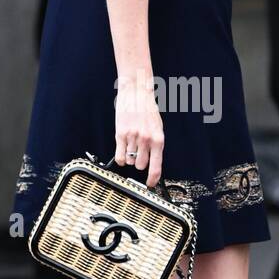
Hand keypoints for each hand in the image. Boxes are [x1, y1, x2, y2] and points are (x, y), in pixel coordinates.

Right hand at [115, 72, 163, 187]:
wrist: (136, 93)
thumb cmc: (147, 109)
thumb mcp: (157, 127)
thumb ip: (155, 144)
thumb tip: (152, 162)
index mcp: (158, 139)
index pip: (156, 166)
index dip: (153, 179)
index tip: (150, 184)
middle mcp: (146, 140)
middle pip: (141, 165)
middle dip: (140, 163)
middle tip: (139, 155)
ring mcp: (132, 138)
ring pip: (129, 161)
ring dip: (130, 158)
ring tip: (131, 147)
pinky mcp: (120, 135)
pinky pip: (119, 156)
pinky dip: (120, 158)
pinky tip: (122, 152)